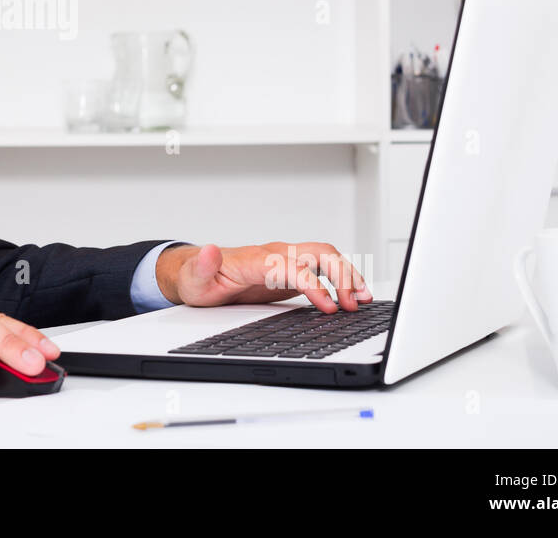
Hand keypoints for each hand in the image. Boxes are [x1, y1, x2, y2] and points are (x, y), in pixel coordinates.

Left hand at [155, 242, 373, 312]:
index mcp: (256, 259)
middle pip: (318, 253)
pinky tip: (352, 296)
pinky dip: (341, 278)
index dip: (313, 285)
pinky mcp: (290, 270)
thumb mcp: (194, 279)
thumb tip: (209, 250)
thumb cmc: (198, 279)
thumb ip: (202, 266)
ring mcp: (285, 259)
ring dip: (348, 274)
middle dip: (341, 275)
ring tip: (363, 299)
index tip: (329, 307)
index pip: (293, 266)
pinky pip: (323, 268)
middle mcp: (275, 254)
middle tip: (354, 305)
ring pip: (326, 256)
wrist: (199, 274)